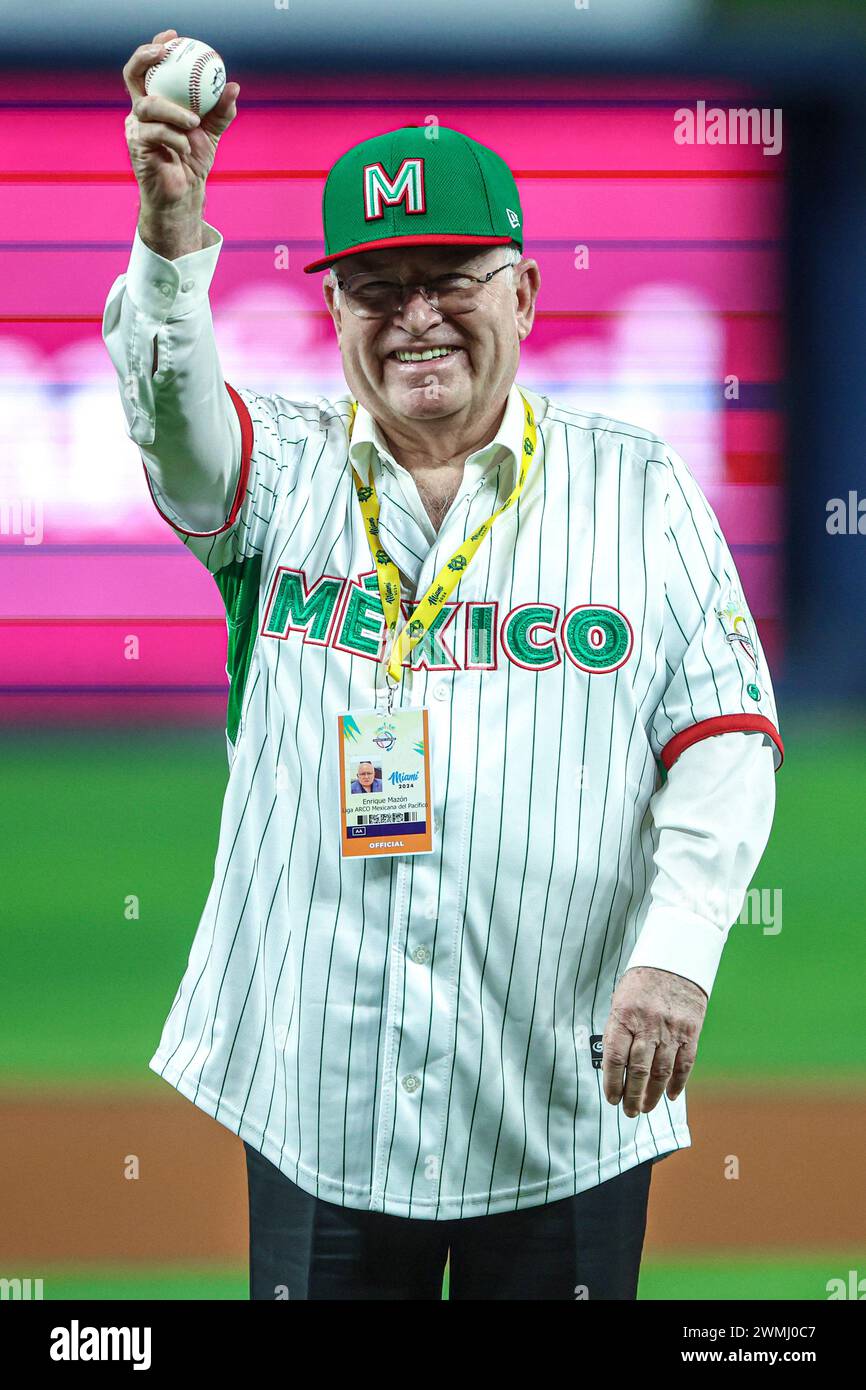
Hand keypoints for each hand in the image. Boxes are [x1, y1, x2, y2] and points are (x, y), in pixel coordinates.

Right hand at [122, 29, 239, 213]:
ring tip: (194, 122)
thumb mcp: (212, 132)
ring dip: (173, 110)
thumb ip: (221, 110)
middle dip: (144, 58)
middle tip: (163, 54)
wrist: (184, 194)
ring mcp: (136, 128)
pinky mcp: (137, 147)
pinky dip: (174, 138)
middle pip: (132, 74)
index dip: (155, 47)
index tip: (173, 37)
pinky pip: (154, 134)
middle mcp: (141, 110)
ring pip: (147, 106)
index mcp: (156, 100)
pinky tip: (186, 148)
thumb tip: (233, 86)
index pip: (150, 68)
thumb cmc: (194, 160)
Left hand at [602, 966, 706, 1116]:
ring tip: (646, 1108)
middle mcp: (647, 1024)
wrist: (675, 959)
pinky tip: (669, 1096)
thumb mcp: (621, 1000)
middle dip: (632, 1096)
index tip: (611, 1098)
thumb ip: (619, 1031)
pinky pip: (684, 1064)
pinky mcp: (691, 1031)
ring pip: (661, 1072)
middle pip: (638, 1070)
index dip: (612, 1083)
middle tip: (629, 1112)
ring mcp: (671, 1029)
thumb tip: (615, 1067)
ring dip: (653, 1095)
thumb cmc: (641, 983)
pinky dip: (677, 1083)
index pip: (615, 1058)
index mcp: (624, 1015)